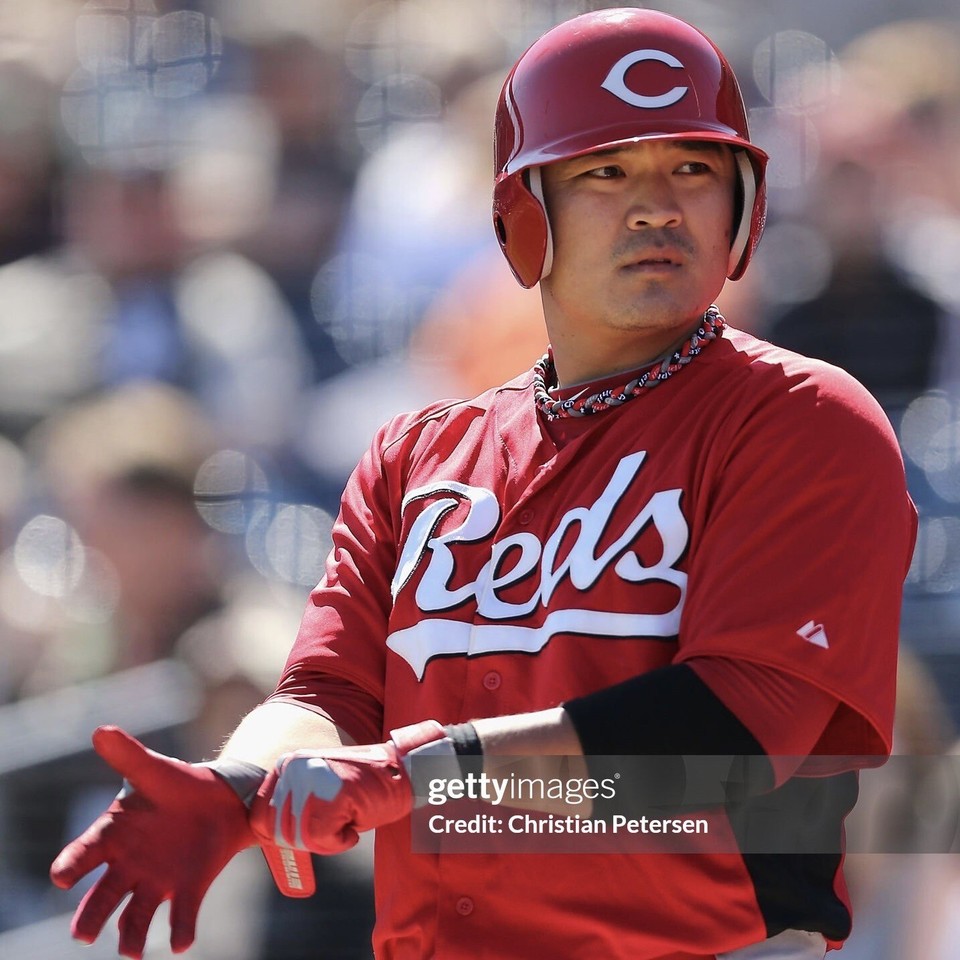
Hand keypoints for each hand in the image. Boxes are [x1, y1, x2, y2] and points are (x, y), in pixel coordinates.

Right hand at [50, 726, 257, 958]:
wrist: (219, 797)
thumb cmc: (176, 784)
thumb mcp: (153, 768)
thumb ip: (127, 755)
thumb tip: (101, 730)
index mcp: (113, 835)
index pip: (84, 853)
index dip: (72, 864)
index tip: (63, 874)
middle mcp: (127, 865)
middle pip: (102, 897)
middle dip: (92, 916)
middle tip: (84, 933)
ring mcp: (157, 880)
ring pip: (136, 916)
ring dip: (132, 935)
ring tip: (132, 951)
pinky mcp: (188, 887)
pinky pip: (182, 913)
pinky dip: (182, 927)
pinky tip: (183, 942)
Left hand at [251, 719, 448, 854]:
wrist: (405, 772)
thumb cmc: (363, 788)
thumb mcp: (318, 790)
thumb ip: (291, 805)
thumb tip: (267, 839)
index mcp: (286, 765)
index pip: (257, 819)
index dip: (279, 838)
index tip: (304, 835)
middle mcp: (294, 767)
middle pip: (279, 834)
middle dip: (308, 840)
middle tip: (334, 825)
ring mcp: (312, 778)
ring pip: (301, 839)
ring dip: (327, 840)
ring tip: (347, 817)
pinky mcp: (332, 793)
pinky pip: (321, 840)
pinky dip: (341, 841)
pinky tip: (356, 821)